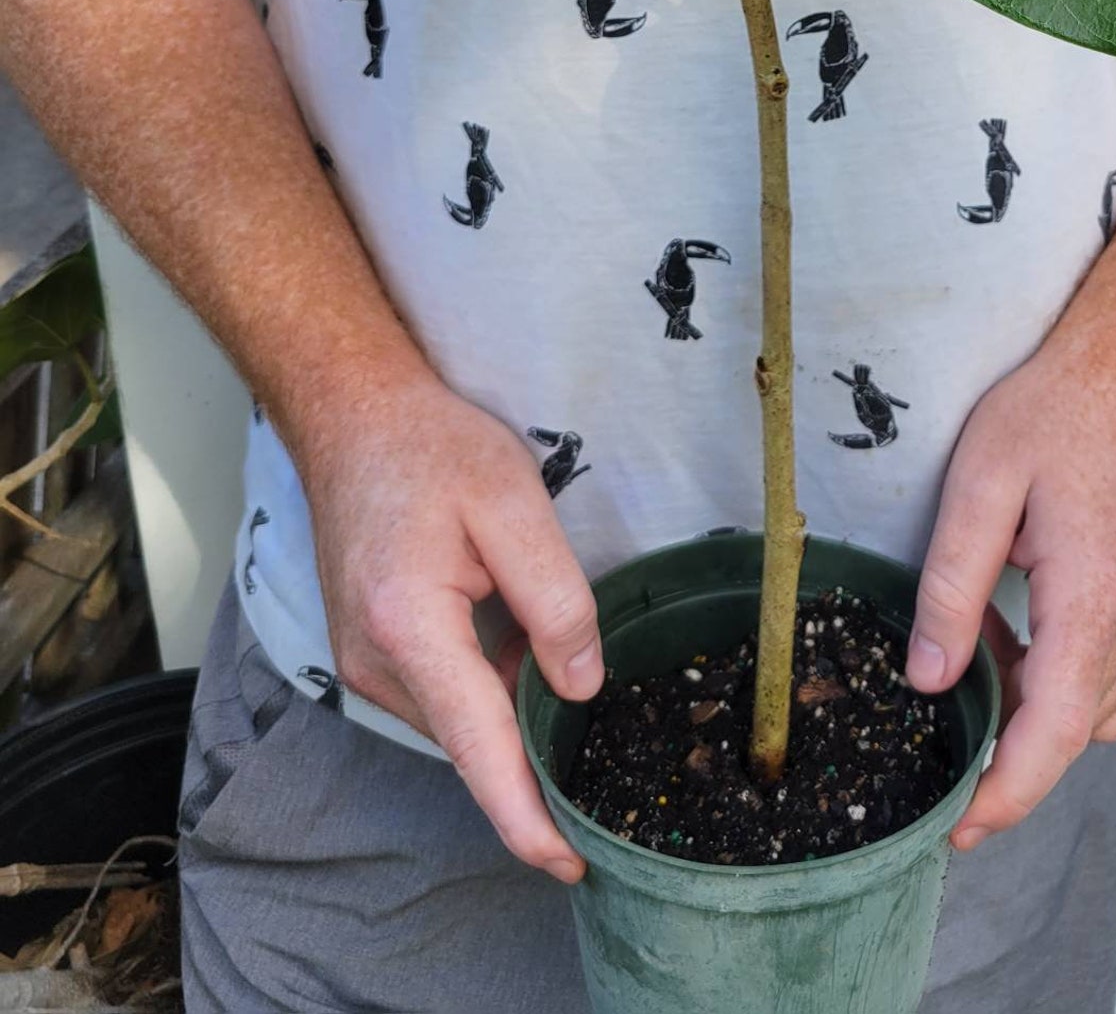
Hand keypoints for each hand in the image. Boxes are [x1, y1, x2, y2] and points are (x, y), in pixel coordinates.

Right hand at [290, 373, 603, 882]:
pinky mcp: (371, 654)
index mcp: (410, 628)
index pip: (477, 748)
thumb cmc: (431, 448)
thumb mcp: (513, 504)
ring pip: (461, 719)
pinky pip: (444, 692)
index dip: (525, 815)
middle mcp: (375, 663)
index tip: (568, 863)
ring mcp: (365, 664)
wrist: (353, 419)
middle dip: (533, 749)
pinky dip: (487, 682)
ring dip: (511, 703)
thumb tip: (581, 687)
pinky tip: (512, 632)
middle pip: (472, 740)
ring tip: (544, 635)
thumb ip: (555, 600)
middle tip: (595, 726)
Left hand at [905, 350, 1115, 851]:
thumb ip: (951, 590)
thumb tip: (929, 681)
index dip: (1003, 796)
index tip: (957, 831)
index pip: (1049, 738)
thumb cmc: (1056, 416)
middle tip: (941, 756)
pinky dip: (1058, 679)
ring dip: (1033, 712)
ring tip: (973, 661)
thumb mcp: (979, 489)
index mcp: (1092, 609)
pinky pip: (1107, 675)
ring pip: (1091, 712)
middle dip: (1009, 760)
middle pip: (1071, 737)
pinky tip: (1013, 632)